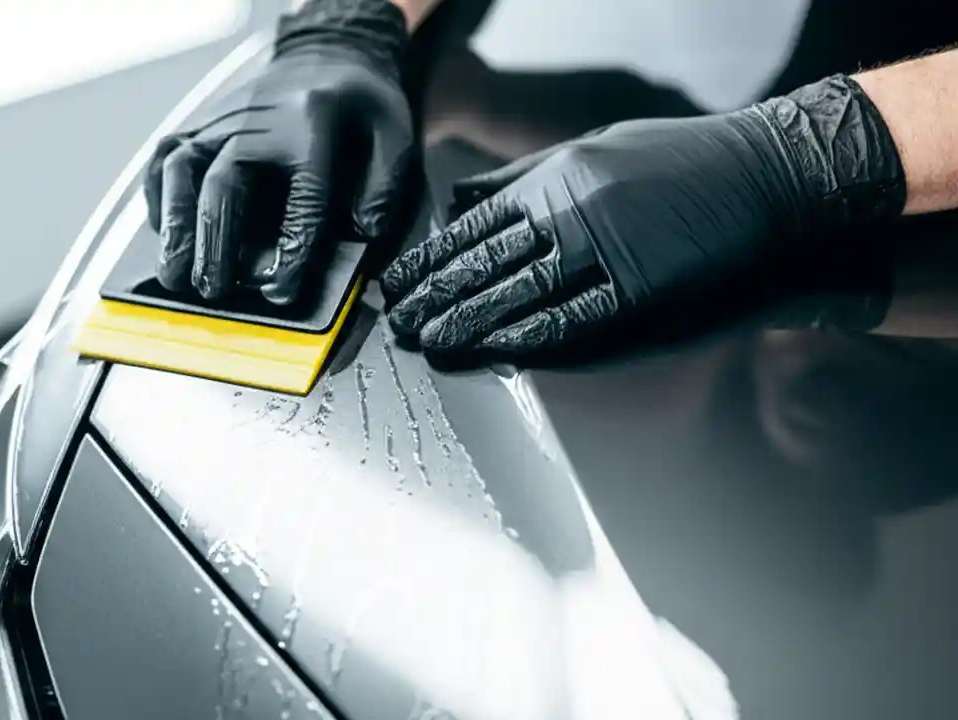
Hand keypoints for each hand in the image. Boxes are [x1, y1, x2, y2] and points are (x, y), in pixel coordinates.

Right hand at [144, 0, 412, 304]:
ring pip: (182, 168)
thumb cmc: (359, 104)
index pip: (303, 196)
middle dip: (214, 243)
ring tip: (173, 272)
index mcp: (314, 123)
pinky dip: (159, 196)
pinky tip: (163, 232)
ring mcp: (222, 119)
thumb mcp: (395, 133)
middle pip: (225, 183)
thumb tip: (364, 231)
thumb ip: (385, 185)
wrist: (327, 52)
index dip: (292, 250)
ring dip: (174, 224)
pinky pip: (165, 157)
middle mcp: (259, 120)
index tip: (279, 292)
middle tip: (211, 292)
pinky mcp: (201, 123)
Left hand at [382, 75, 906, 355]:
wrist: (780, 192)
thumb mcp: (599, 149)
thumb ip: (525, 176)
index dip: (431, 260)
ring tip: (427, 344)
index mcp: (563, 177)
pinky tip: (491, 354)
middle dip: (434, 298)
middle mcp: (578, 215)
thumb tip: (460, 201)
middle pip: (485, 265)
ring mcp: (611, 259)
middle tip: (397, 323)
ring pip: (518, 299)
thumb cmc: (689, 167)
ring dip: (466, 326)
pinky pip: (573, 325)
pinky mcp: (644, 300)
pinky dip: (527, 341)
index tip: (400, 282)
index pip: (474, 227)